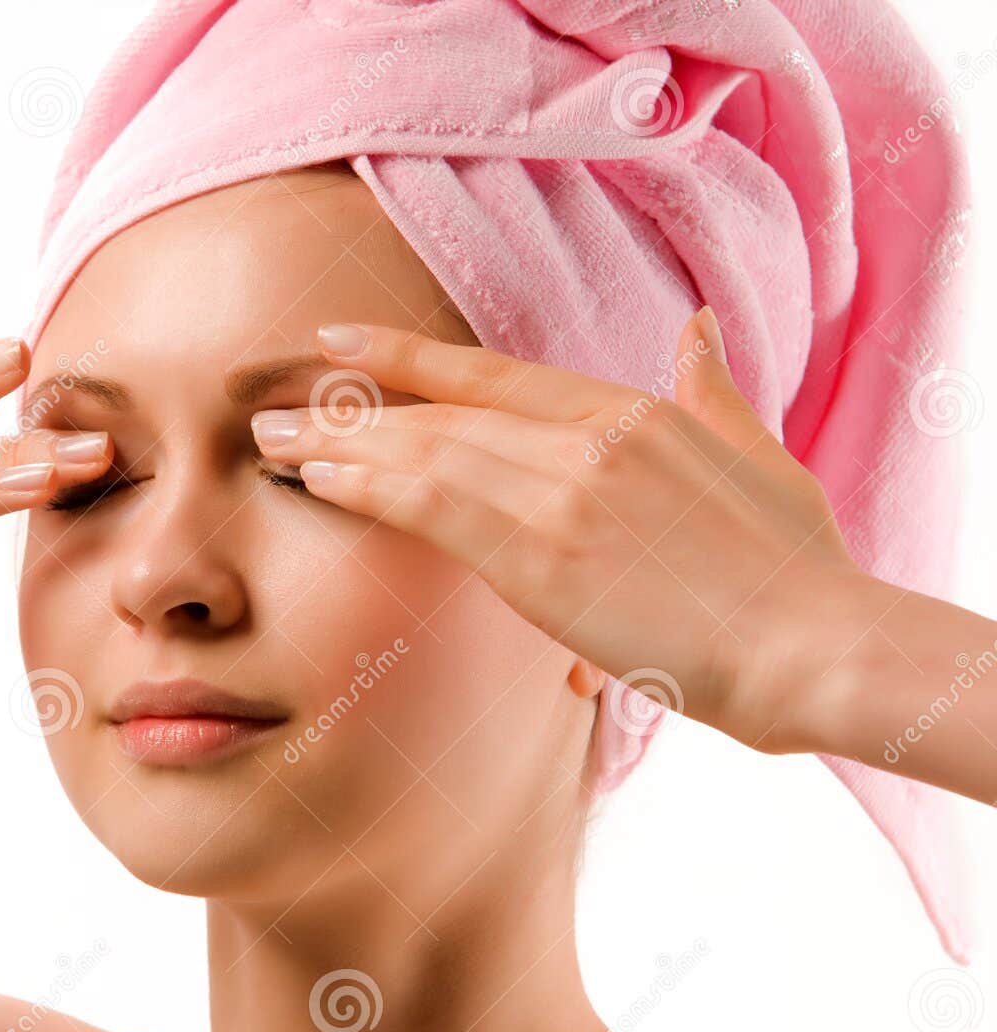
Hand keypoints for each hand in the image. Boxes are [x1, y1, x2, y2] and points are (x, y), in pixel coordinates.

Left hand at [251, 310, 865, 753]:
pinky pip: (435, 506)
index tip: (341, 344)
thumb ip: (714, 391)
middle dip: (349, 410)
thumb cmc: (797, 571)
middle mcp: (588, 437)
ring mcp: (566, 490)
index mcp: (631, 413)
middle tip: (272, 409)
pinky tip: (319, 482)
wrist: (820, 644)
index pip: (493, 374)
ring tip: (270, 442)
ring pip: (425, 452)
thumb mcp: (763, 454)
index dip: (409, 358)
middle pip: (441, 413)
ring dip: (338, 447)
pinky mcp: (547, 555)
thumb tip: (699, 329)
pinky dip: (371, 488)